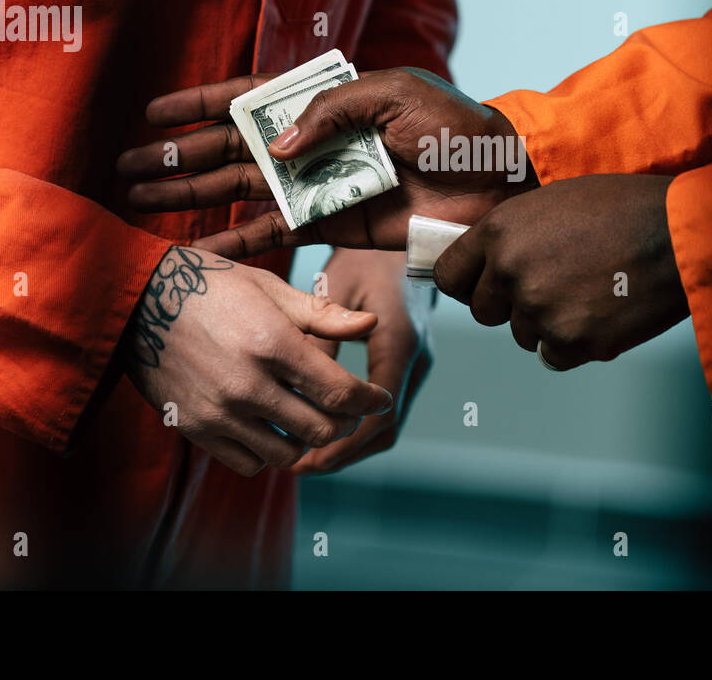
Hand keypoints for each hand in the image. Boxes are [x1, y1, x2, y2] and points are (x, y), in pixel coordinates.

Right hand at [115, 67, 535, 257]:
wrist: (498, 185)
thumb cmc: (455, 129)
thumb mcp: (396, 96)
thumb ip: (333, 111)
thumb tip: (275, 144)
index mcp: (328, 103)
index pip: (251, 101)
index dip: (201, 107)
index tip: (153, 116)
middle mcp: (314, 144)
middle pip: (233, 149)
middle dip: (180, 157)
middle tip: (128, 166)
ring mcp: (319, 187)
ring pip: (241, 191)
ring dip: (194, 197)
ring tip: (144, 200)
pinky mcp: (333, 226)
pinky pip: (276, 234)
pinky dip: (239, 243)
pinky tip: (201, 251)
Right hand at [124, 246, 394, 475]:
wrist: (135, 298)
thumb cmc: (211, 284)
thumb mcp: (268, 287)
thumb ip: (322, 315)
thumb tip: (371, 324)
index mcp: (273, 343)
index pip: (340, 393)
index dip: (370, 400)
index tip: (380, 398)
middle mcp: (248, 384)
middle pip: (321, 429)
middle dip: (343, 421)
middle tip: (346, 408)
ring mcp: (219, 411)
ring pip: (287, 454)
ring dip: (304, 439)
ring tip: (305, 416)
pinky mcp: (194, 428)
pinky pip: (247, 463)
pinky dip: (266, 452)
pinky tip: (268, 426)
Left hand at [292, 248, 430, 473]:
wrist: (402, 244)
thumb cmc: (365, 258)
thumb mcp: (337, 285)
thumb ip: (322, 333)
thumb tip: (297, 385)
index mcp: (399, 343)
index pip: (380, 410)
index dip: (346, 441)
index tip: (311, 457)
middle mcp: (413, 361)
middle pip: (385, 430)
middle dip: (344, 454)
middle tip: (301, 468)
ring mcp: (412, 367)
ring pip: (387, 427)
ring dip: (349, 448)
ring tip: (306, 460)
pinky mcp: (403, 367)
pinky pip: (384, 412)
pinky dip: (356, 431)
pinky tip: (322, 431)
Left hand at [433, 175, 688, 369]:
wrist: (681, 234)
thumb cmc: (624, 209)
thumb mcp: (552, 202)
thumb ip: (512, 234)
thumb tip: (487, 266)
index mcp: (500, 230)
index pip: (449, 276)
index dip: (469, 283)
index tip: (485, 286)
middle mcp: (511, 271)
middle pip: (484, 312)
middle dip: (511, 305)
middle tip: (552, 286)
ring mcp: (540, 311)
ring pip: (522, 335)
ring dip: (547, 323)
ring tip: (588, 291)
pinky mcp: (573, 342)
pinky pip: (553, 356)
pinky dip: (574, 344)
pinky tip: (601, 313)